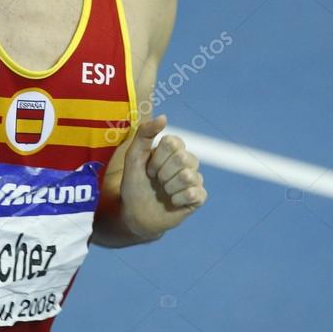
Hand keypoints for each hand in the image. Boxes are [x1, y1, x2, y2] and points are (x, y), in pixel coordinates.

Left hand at [120, 114, 206, 238]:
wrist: (135, 214)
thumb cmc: (135, 184)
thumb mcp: (133, 157)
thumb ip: (144, 133)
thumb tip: (164, 117)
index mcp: (174, 149)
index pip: (173, 142)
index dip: (157, 158)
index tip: (149, 168)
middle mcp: (188, 161)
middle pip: (182, 158)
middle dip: (163, 173)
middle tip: (157, 181)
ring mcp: (195, 179)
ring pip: (188, 176)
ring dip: (168, 187)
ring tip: (164, 191)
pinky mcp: (199, 197)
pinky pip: (193, 194)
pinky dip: (177, 199)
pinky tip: (172, 202)